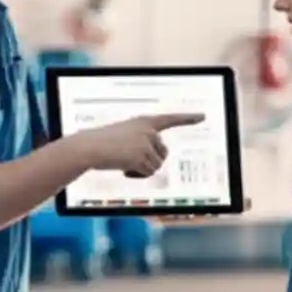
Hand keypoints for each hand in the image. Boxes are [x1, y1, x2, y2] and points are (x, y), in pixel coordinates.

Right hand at [71, 113, 205, 178]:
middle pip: (163, 153)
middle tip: (132, 160)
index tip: (202, 116)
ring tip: (124, 162)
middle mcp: (148, 131)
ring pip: (156, 165)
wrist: (89, 147)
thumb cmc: (103, 142)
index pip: (170, 119)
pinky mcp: (142, 157)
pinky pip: (148, 172)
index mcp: (144, 122)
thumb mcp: (125, 136)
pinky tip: (124, 169)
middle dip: (151, 161)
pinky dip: (137, 174)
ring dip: (142, 169)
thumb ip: (143, 142)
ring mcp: (146, 143)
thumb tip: (155, 162)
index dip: (187, 118)